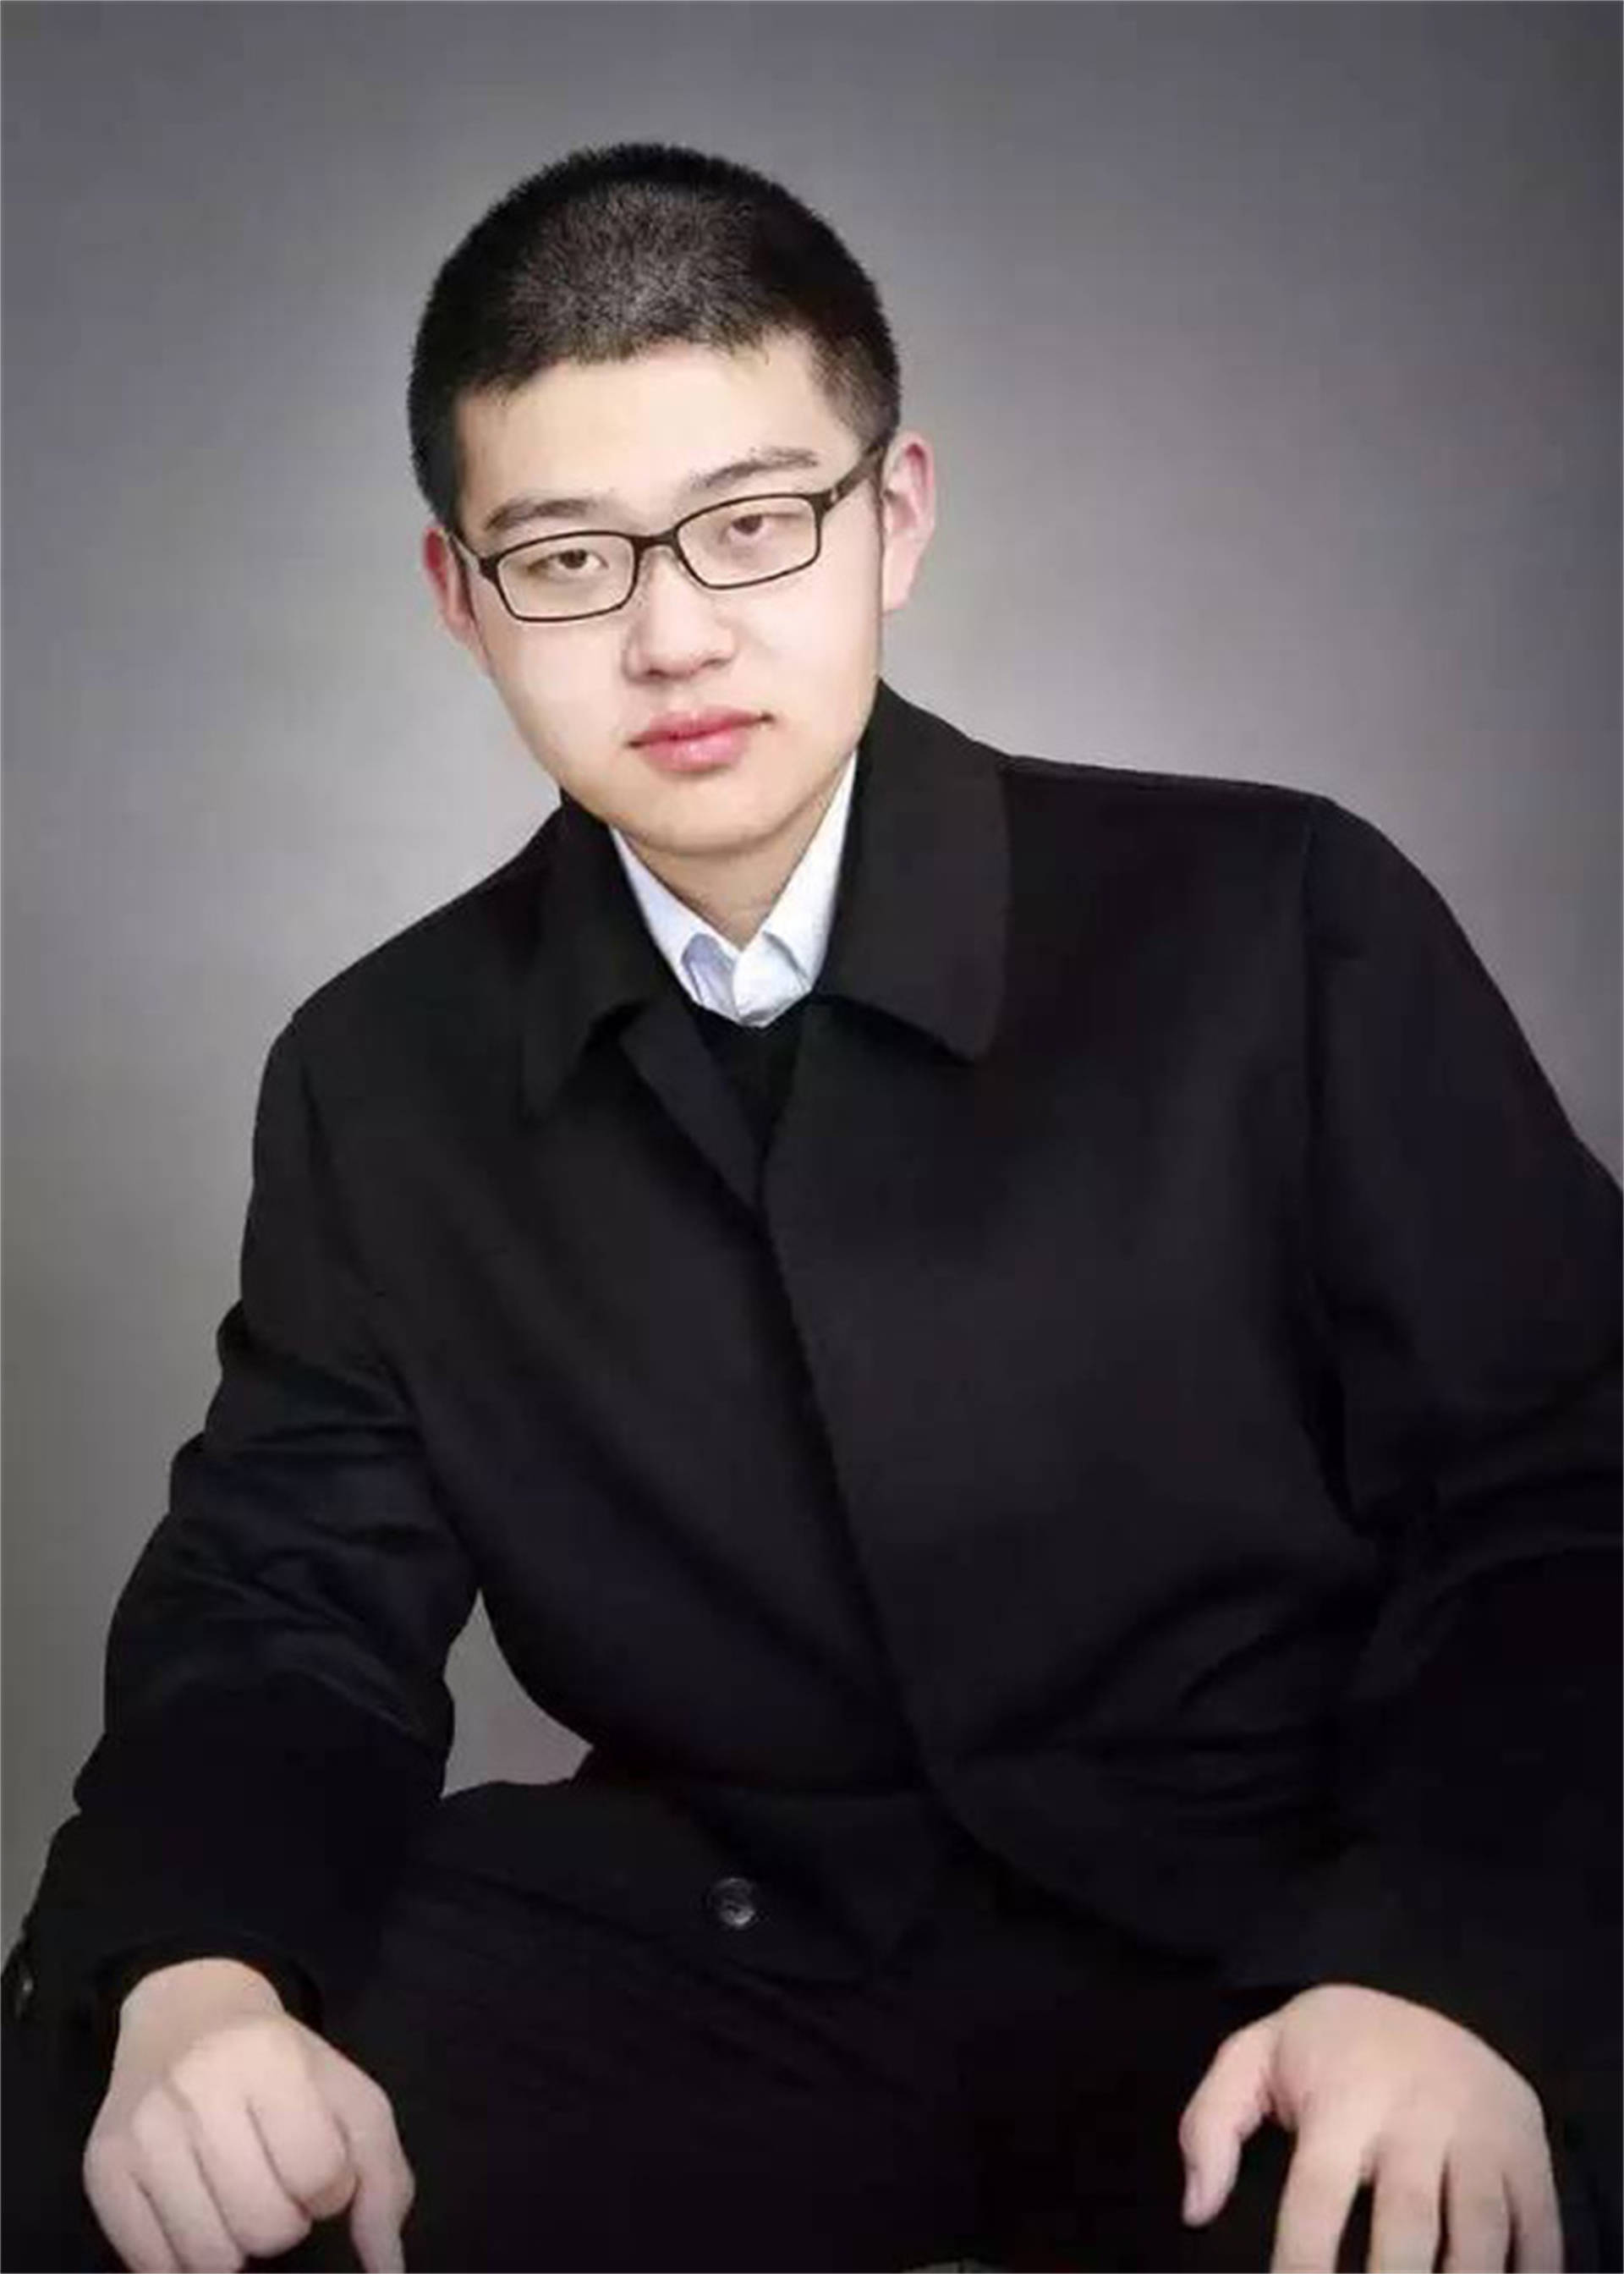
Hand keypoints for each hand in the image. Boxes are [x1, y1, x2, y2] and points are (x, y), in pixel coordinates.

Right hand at [83, 1957, 414, 2271]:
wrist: (185, 2014)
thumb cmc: (282, 2064)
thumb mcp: (349, 2098)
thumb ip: (383, 2183)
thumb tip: (388, 2269)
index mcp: (269, 2059)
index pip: (319, 2175)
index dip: (329, 2186)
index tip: (315, 2159)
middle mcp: (197, 2090)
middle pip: (265, 2228)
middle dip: (285, 2220)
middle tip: (274, 2181)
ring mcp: (142, 2131)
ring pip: (210, 2259)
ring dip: (236, 2244)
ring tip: (236, 2195)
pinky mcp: (102, 2168)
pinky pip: (154, 2267)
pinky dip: (186, 2257)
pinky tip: (198, 2210)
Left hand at [1177, 1982, 1561, 2272]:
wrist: (1429, 1988)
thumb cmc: (1333, 2047)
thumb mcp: (1256, 2057)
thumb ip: (1210, 2125)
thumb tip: (1195, 2210)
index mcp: (1342, 2101)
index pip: (1317, 2195)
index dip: (1303, 2262)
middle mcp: (1414, 2117)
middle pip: (1405, 2225)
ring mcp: (1477, 2133)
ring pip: (1478, 2232)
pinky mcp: (1526, 2148)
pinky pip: (1538, 2225)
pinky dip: (1530, 2269)